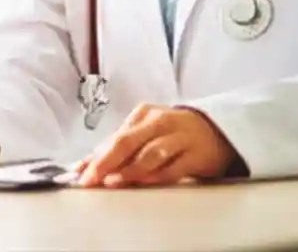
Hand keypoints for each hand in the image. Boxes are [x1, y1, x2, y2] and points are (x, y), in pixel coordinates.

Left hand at [74, 104, 238, 187]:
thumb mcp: (144, 134)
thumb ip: (115, 149)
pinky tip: (145, 183)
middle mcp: (160, 122)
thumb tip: (83, 166)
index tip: (81, 174)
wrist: (216, 131)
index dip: (95, 157)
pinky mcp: (197, 154)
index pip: (114, 137)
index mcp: (142, 114)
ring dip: (130, 169)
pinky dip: (158, 176)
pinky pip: (174, 167)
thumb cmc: (171, 135)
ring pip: (151, 153)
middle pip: (128, 141)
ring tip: (114, 182)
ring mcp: (180, 137)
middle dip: (106, 162)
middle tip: (92, 179)